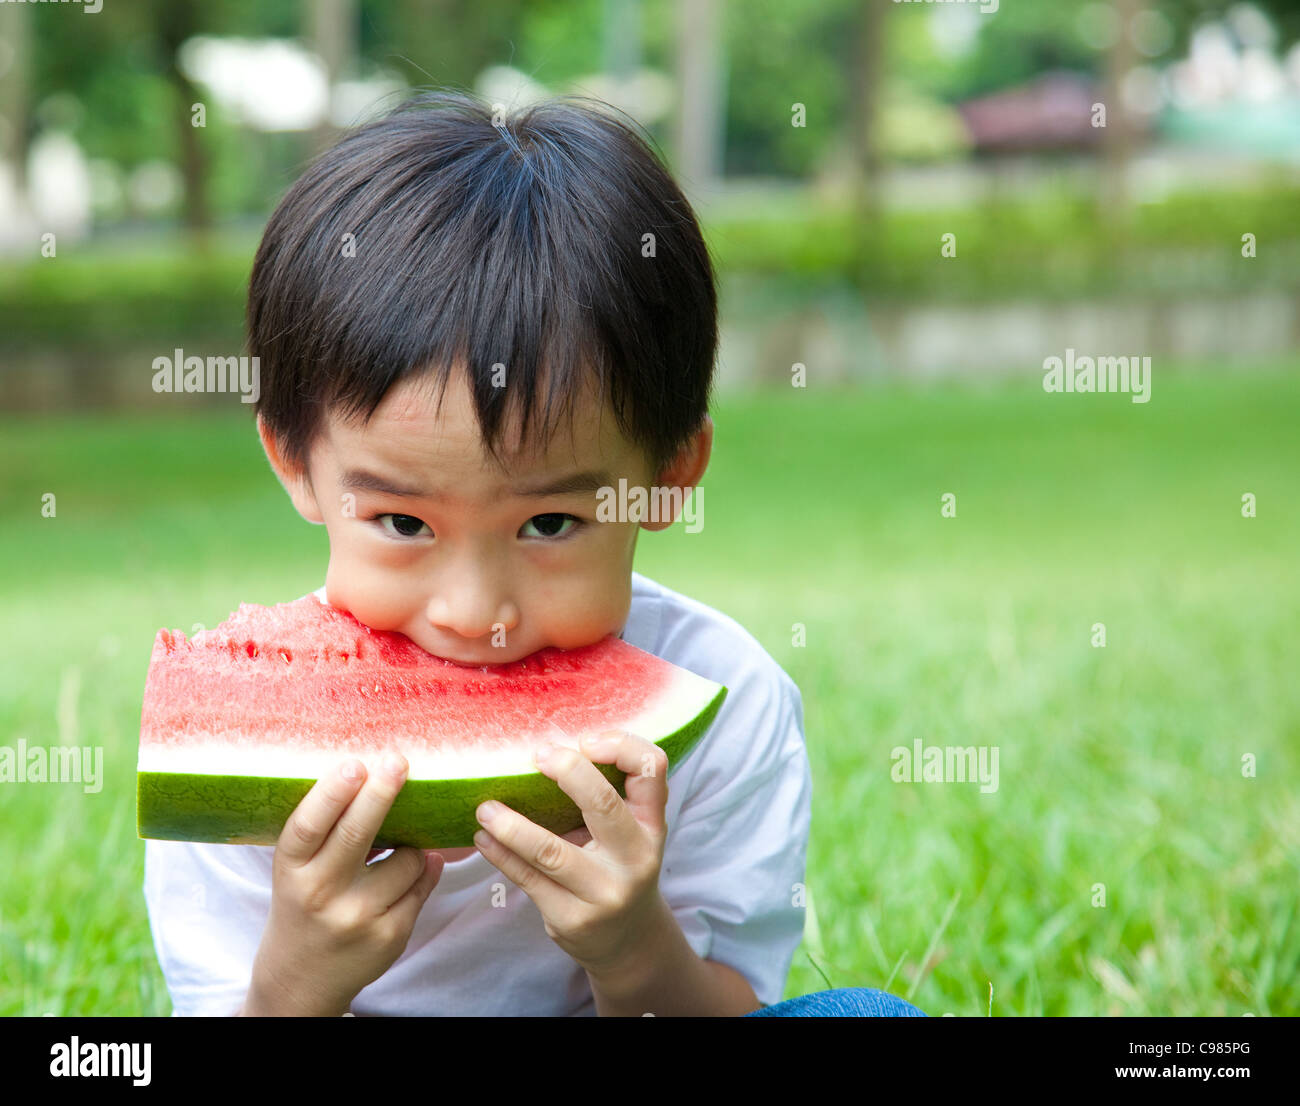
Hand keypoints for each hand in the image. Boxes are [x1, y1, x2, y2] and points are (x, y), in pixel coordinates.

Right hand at [242, 753, 444, 1015]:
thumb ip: (326, 832)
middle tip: (397, 762)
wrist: (301, 980)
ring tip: (395, 854)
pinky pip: (423, 883)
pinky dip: (424, 870)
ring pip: (407, 859)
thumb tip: (376, 776)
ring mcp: (357, 919)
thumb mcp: (298, 870)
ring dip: (411, 846)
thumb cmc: (304, 904)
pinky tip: (410, 874)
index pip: (308, 827)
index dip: (331, 794)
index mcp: (291, 872)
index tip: (354, 764)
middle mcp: (320, 895)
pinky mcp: (390, 936)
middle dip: (380, 793)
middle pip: (356, 835)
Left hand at [471, 730, 668, 975]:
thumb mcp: (633, 831)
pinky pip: (527, 879)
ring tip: (485, 808)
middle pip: (603, 803)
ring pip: (550, 851)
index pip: (652, 769)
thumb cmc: (620, 867)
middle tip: (537, 755)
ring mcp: (604, 892)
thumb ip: (611, 793)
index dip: (621, 745)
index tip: (585, 740)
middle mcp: (635, 858)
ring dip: (511, 825)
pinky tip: (483, 838)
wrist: (627, 942)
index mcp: (652, 825)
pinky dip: (500, 854)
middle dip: (568, 772)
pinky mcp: (571, 918)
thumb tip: (550, 746)